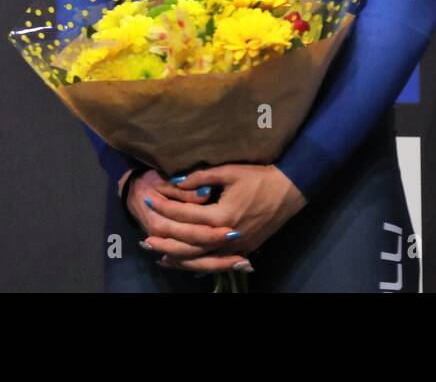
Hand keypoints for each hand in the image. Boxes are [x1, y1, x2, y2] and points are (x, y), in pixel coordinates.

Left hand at [150, 164, 307, 272]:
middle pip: (188, 243)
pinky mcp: (243, 250)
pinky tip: (182, 262)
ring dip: (177, 256)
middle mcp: (226, 236)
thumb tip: (175, 182)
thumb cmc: (260, 177)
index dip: (164, 207)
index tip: (148, 199)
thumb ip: (201, 177)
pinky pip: (214, 262)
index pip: (185, 215)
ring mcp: (236, 247)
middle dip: (165, 238)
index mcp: (222, 215)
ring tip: (157, 253)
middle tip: (144, 236)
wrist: (290, 191)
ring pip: (200, 259)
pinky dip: (196, 264)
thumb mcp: (230, 171)